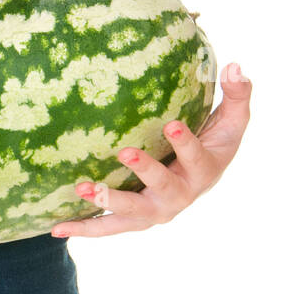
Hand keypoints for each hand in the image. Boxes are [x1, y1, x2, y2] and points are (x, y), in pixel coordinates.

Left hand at [50, 62, 251, 237]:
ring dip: (107, 202)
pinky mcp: (133, 220)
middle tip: (124, 152)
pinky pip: (107, 228)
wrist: (199, 182)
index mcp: (205, 171)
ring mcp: (155, 211)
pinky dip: (84, 228)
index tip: (171, 124)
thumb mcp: (233, 119)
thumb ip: (238, 93)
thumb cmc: (214, 143)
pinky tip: (56, 227)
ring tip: (81, 188)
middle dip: (145, 172)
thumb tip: (235, 65)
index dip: (184, 143)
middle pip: (164, 188)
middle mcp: (181, 196)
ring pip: (131, 213)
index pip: (197, 157)